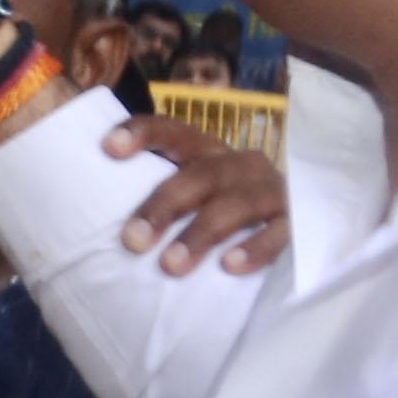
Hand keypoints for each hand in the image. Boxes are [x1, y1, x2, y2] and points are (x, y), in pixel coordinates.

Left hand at [95, 116, 286, 276]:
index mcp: (207, 153)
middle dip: (164, 205)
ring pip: (237, 203)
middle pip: (201, 174)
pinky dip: (256, 248)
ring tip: (171, 266)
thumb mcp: (192, 204)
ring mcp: (273, 191)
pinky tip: (230, 267)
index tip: (108, 149)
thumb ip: (156, 206)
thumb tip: (95, 232)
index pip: (173, 130)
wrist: (302, 227)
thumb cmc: (221, 221)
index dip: (142, 133)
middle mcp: (240, 165)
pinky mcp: (300, 222)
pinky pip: (281, 232)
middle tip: (132, 241)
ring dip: (202, 232)